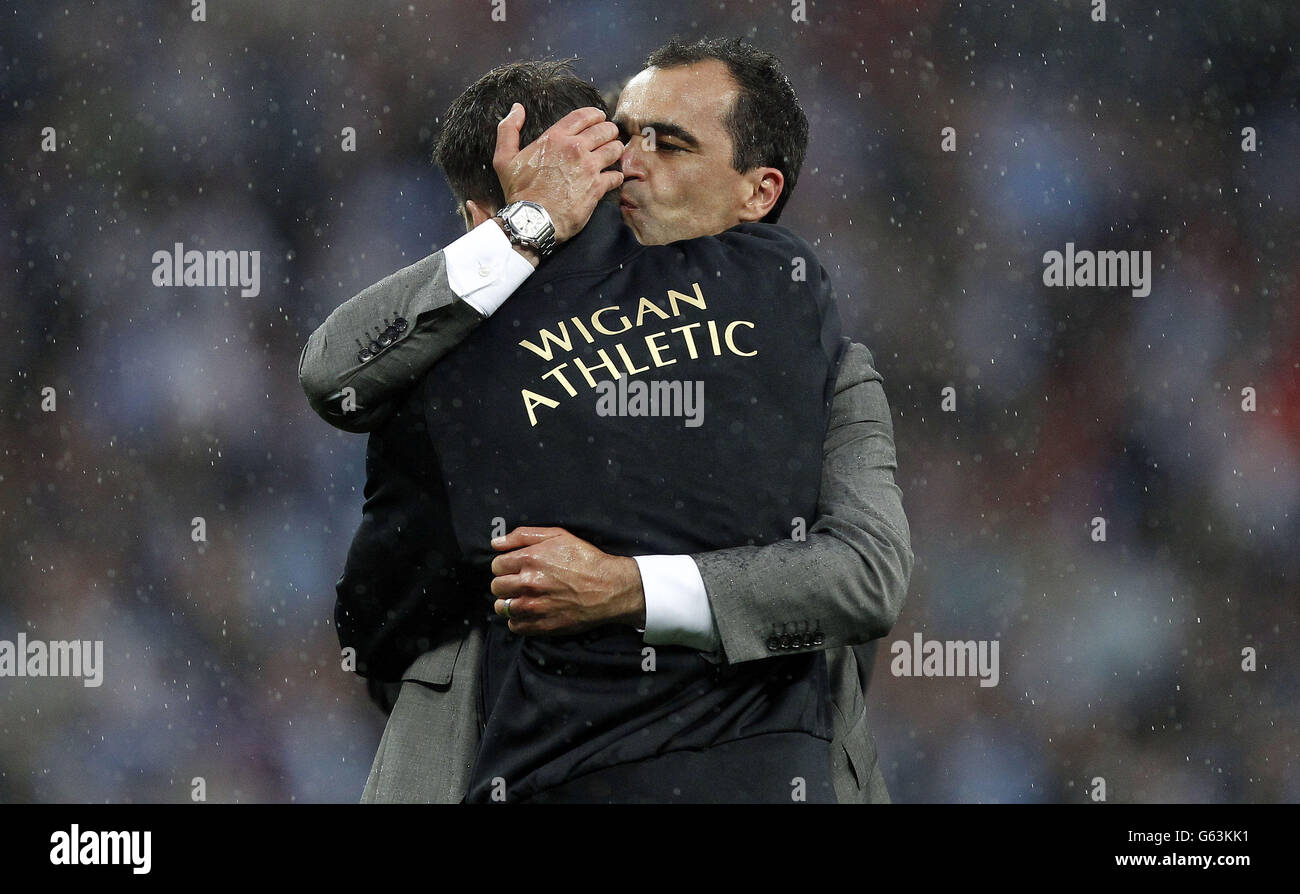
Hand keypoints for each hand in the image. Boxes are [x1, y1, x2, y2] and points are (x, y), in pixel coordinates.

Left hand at [488, 526, 645, 635]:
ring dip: (508, 602)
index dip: (505, 565)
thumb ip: (523, 535)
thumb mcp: (558, 536)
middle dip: (504, 583)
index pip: (496, 565)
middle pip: (496, 586)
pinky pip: (514, 626)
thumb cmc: (585, 559)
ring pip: (502, 607)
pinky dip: (517, 620)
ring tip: (522, 598)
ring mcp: (534, 607)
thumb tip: (496, 543)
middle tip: (519, 582)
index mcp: (530, 559)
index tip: (515, 567)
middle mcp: (529, 583)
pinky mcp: (542, 625)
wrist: (609, 587)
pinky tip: (529, 612)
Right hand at [493, 104, 624, 243]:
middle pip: (604, 130)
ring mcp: (588, 168)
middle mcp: (575, 148)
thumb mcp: (504, 158)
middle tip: (610, 135)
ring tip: (614, 152)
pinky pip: (616, 176)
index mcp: (555, 138)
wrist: (533, 220)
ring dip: (616, 149)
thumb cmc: (519, 191)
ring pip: (614, 150)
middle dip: (609, 130)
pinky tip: (613, 177)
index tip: (599, 117)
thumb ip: (508, 130)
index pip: (583, 116)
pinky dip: (616, 176)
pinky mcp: (597, 187)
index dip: (595, 114)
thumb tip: (517, 109)